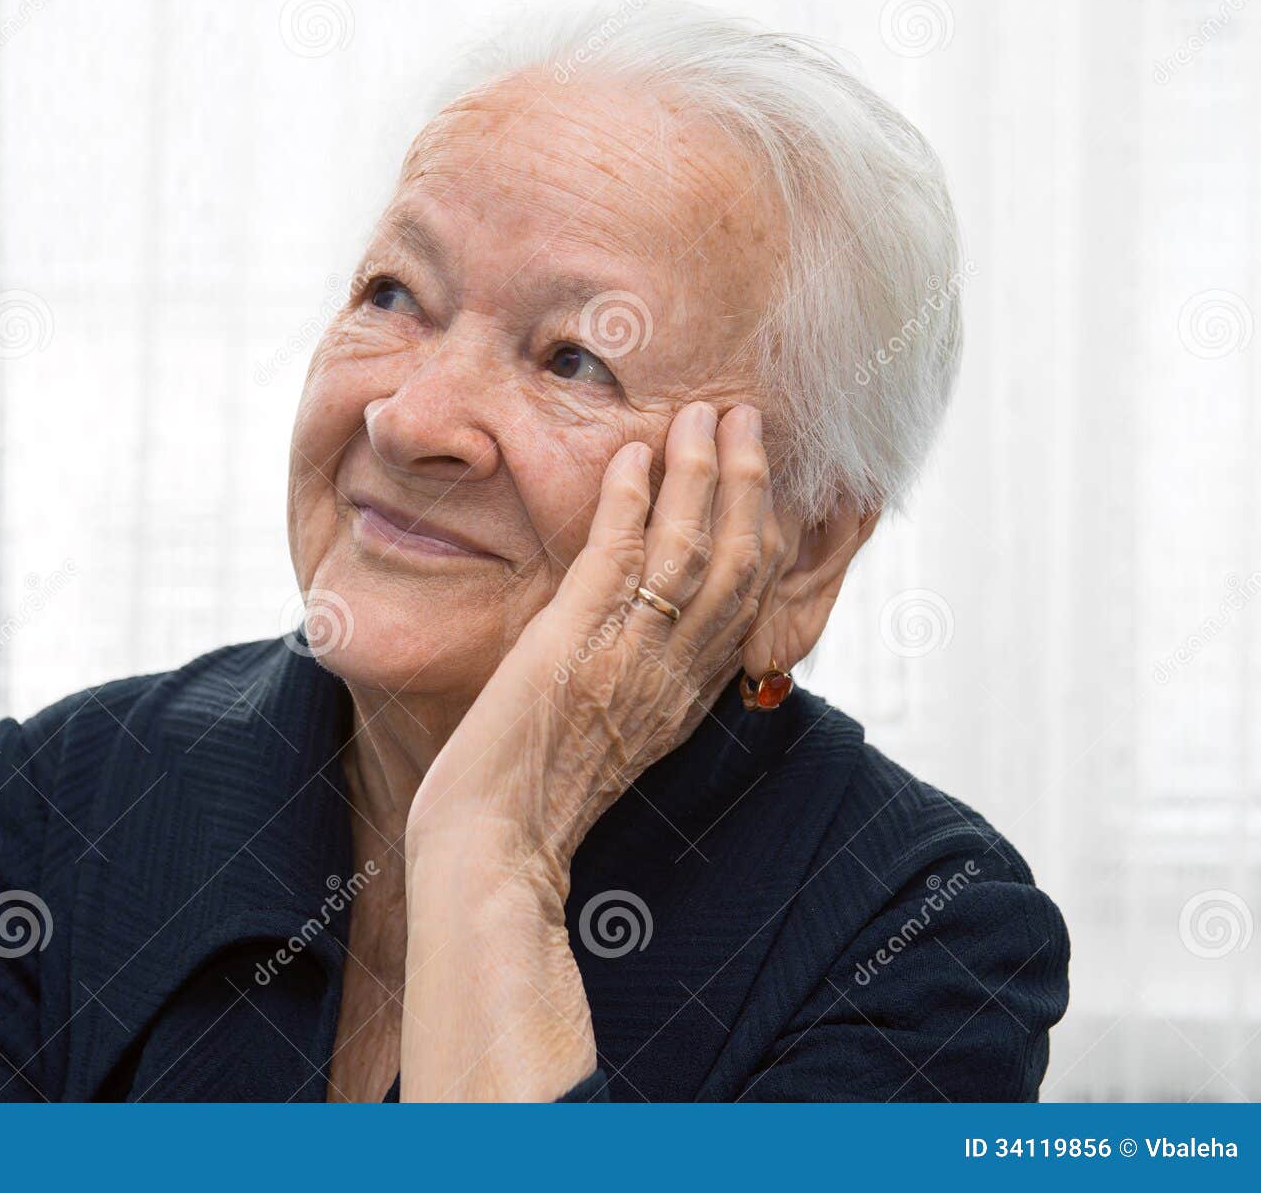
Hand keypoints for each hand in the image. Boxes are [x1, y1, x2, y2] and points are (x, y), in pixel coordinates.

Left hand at [408, 400, 785, 883]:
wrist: (495, 844)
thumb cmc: (536, 794)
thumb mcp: (617, 732)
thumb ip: (640, 678)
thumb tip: (641, 632)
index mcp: (688, 692)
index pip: (751, 597)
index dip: (765, 528)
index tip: (763, 475)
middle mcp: (675, 672)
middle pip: (740, 561)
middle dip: (749, 482)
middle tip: (747, 417)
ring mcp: (629, 656)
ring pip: (692, 550)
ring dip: (701, 474)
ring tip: (703, 415)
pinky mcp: (574, 645)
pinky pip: (616, 558)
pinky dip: (630, 501)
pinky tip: (632, 455)